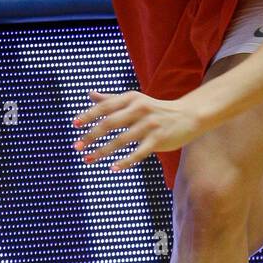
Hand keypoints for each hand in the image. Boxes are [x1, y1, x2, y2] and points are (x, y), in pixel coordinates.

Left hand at [73, 90, 205, 171]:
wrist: (188, 115)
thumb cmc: (156, 109)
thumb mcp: (135, 100)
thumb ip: (112, 99)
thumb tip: (89, 94)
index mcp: (132, 99)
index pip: (106, 107)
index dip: (89, 115)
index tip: (75, 125)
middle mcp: (140, 110)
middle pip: (110, 124)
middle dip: (91, 136)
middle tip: (76, 147)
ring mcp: (150, 125)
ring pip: (121, 140)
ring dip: (102, 151)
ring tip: (88, 159)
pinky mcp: (158, 139)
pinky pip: (138, 153)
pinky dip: (125, 161)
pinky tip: (112, 168)